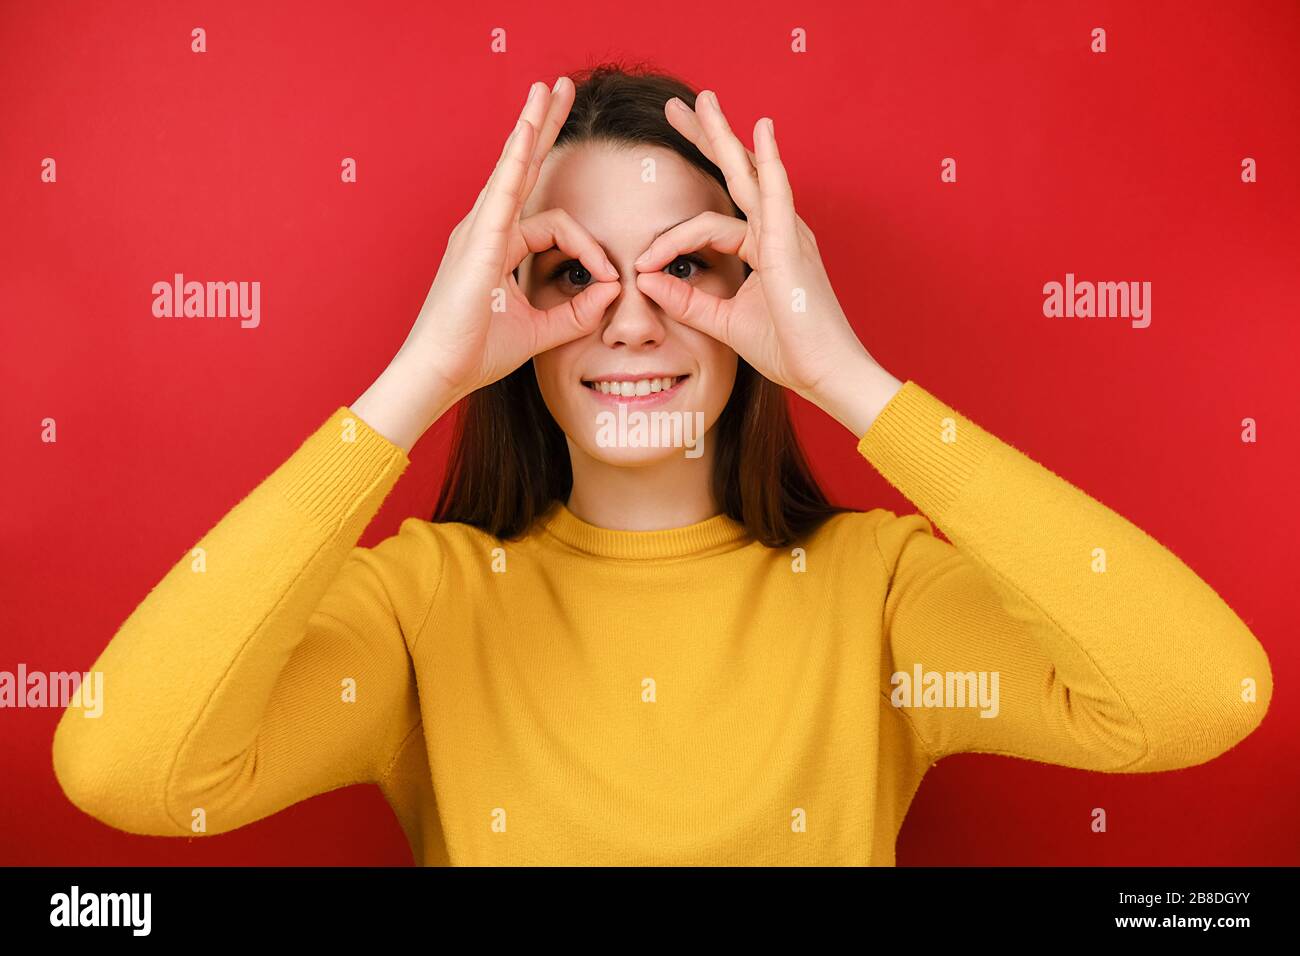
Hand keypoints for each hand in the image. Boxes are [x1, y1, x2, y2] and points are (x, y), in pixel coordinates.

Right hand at [356, 78, 620, 449]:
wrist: (439, 373)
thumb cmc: (477, 354)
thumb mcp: (541, 331)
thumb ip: (578, 312)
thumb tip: (612, 291)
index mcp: (498, 248)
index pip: (556, 228)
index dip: (588, 250)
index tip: (608, 281)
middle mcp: (486, 230)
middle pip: (522, 168)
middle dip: (543, 128)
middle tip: (558, 89)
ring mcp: (479, 229)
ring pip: (514, 167)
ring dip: (533, 125)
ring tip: (549, 88)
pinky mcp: (478, 239)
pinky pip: (503, 188)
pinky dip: (517, 155)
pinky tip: (530, 124)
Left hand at [632, 90, 900, 434]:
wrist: (825, 373)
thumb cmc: (788, 349)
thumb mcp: (723, 321)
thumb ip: (685, 300)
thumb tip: (645, 280)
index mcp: (764, 246)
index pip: (706, 225)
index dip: (668, 241)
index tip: (641, 263)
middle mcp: (777, 230)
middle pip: (735, 174)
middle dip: (706, 139)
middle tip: (677, 106)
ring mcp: (787, 233)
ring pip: (749, 174)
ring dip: (725, 136)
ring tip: (704, 101)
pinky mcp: (790, 246)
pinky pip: (777, 195)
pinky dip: (769, 161)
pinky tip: (762, 130)